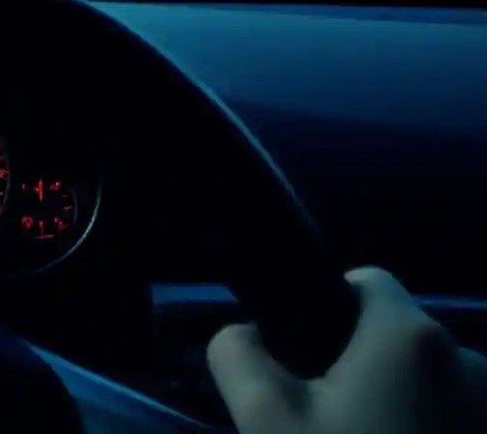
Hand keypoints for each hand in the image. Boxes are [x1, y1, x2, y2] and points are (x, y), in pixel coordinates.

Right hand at [208, 267, 486, 433]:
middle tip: (326, 427)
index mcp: (407, 334)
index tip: (305, 362)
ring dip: (398, 407)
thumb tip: (245, 335)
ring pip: (427, 385)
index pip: (365, 281)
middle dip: (361, 371)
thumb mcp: (262, 418)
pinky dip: (424, 430)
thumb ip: (237, 353)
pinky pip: (450, 418)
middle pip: (397, 339)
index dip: (327, 310)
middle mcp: (469, 360)